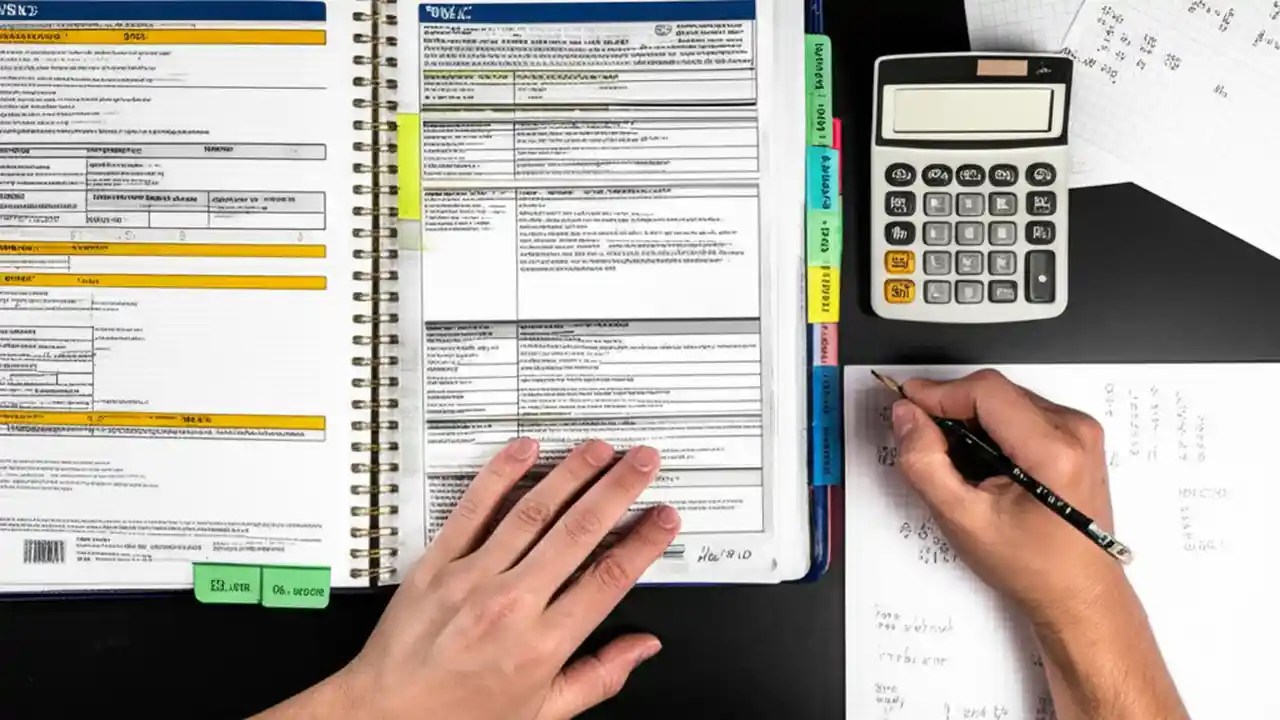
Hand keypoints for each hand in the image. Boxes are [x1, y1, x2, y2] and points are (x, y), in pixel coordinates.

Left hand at [259, 438, 680, 719]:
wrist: (384, 717)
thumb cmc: (459, 718)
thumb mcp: (541, 714)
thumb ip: (598, 677)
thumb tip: (641, 648)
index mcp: (543, 645)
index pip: (609, 578)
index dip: (644, 542)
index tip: (664, 517)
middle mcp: (511, 605)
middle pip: (578, 533)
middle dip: (618, 491)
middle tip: (643, 462)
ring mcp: (472, 579)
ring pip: (532, 513)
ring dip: (571, 475)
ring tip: (599, 450)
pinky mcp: (437, 563)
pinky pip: (472, 509)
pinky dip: (500, 475)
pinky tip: (524, 450)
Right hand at [889, 368, 1122, 625]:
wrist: (1079, 593)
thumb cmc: (1031, 566)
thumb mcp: (963, 520)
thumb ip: (925, 463)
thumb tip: (906, 415)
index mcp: (1054, 450)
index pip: (987, 391)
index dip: (939, 392)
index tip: (907, 404)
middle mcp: (1075, 430)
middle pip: (996, 392)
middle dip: (953, 407)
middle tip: (923, 438)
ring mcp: (1080, 432)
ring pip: (1007, 399)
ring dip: (972, 417)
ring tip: (953, 457)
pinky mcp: (1077, 438)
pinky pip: (1023, 413)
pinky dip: (993, 427)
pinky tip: (981, 460)